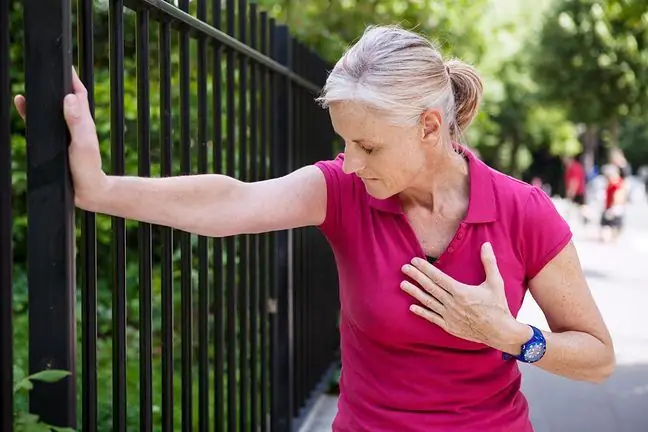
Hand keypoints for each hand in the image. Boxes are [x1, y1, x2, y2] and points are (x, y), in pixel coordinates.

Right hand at [14, 67, 108, 209]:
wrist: (86, 191)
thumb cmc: (87, 168)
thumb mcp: (83, 144)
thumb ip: (77, 122)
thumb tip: (69, 97)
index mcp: (83, 120)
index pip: (77, 92)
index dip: (71, 77)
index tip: (62, 62)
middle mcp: (73, 122)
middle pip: (63, 96)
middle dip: (54, 82)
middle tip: (43, 66)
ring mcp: (63, 131)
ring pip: (50, 107)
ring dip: (42, 95)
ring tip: (30, 80)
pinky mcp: (53, 141)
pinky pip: (40, 122)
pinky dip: (30, 112)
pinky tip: (21, 103)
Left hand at [400, 242, 531, 351]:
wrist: (500, 332)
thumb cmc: (498, 306)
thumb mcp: (496, 282)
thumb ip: (489, 263)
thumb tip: (486, 244)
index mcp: (461, 292)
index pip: (438, 277)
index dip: (425, 268)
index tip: (414, 261)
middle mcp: (452, 303)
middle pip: (430, 287)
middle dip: (416, 276)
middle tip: (404, 268)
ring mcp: (449, 316)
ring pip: (428, 302)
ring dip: (414, 292)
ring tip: (402, 284)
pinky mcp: (449, 326)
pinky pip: (432, 318)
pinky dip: (421, 312)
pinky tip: (411, 307)